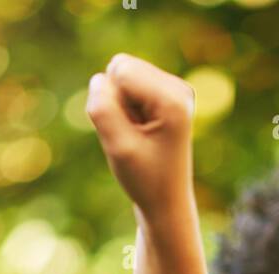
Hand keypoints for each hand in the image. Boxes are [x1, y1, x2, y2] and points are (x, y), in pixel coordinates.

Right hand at [86, 53, 195, 224]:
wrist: (167, 202)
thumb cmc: (145, 179)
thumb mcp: (118, 148)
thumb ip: (103, 109)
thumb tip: (100, 79)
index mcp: (173, 99)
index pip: (120, 71)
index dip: (112, 102)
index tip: (129, 133)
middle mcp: (179, 87)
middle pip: (122, 66)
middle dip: (116, 100)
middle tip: (133, 134)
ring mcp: (175, 89)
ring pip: (123, 74)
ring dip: (120, 105)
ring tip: (137, 134)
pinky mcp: (168, 94)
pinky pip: (129, 84)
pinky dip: (127, 107)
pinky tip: (141, 130)